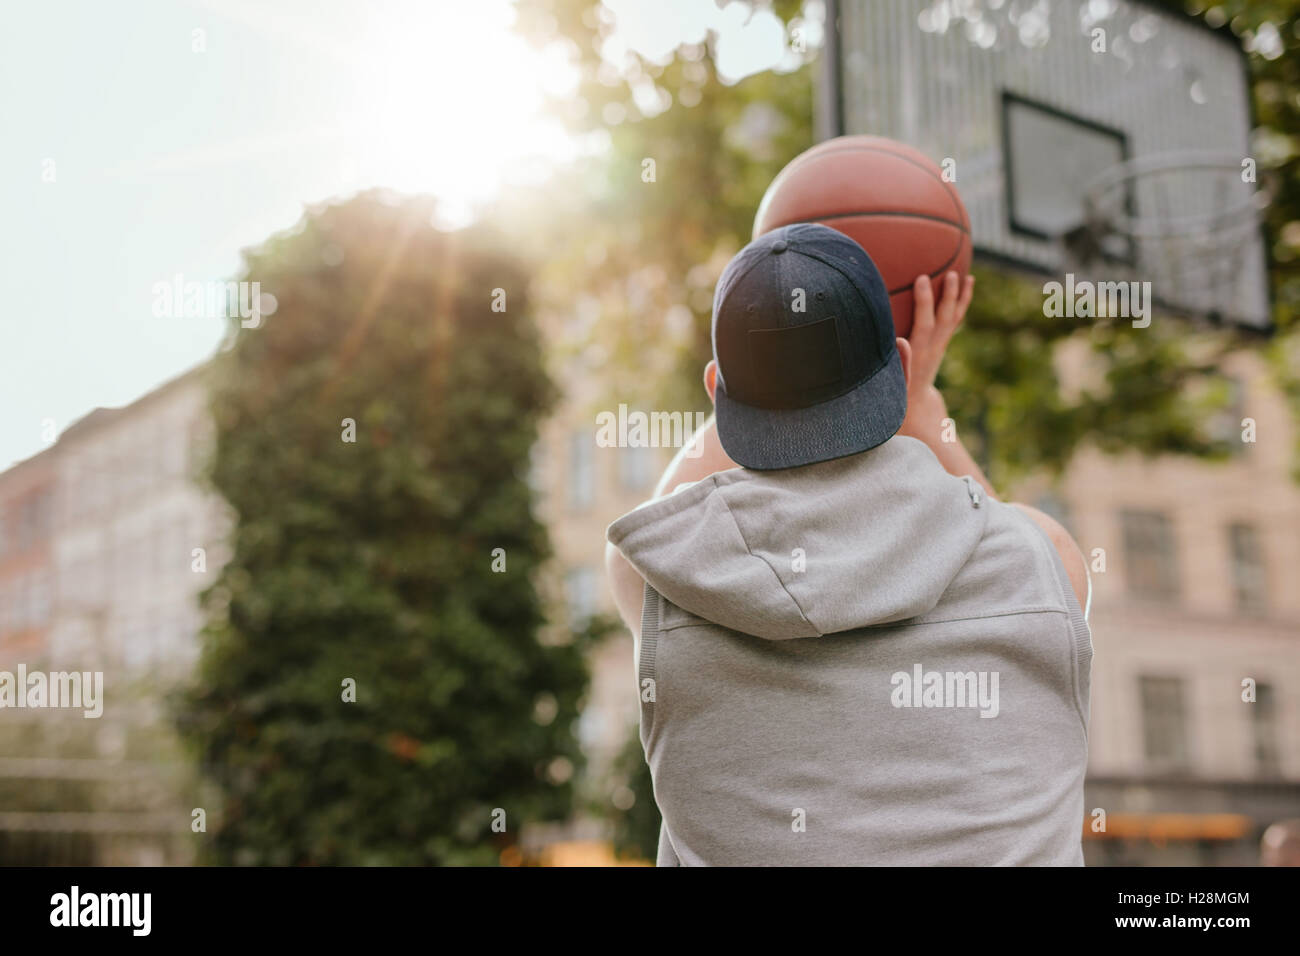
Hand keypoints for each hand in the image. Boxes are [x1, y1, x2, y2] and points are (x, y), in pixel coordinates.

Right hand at [897, 271, 972, 438]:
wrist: (913, 405)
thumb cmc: (896, 392)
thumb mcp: (894, 380)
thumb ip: (899, 362)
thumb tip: (900, 340)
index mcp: (919, 354)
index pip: (925, 324)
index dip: (924, 301)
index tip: (921, 278)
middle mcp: (933, 348)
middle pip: (945, 319)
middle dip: (948, 295)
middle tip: (951, 273)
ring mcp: (940, 346)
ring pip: (954, 319)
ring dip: (960, 298)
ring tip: (967, 277)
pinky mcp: (941, 345)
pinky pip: (954, 322)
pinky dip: (960, 304)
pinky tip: (965, 288)